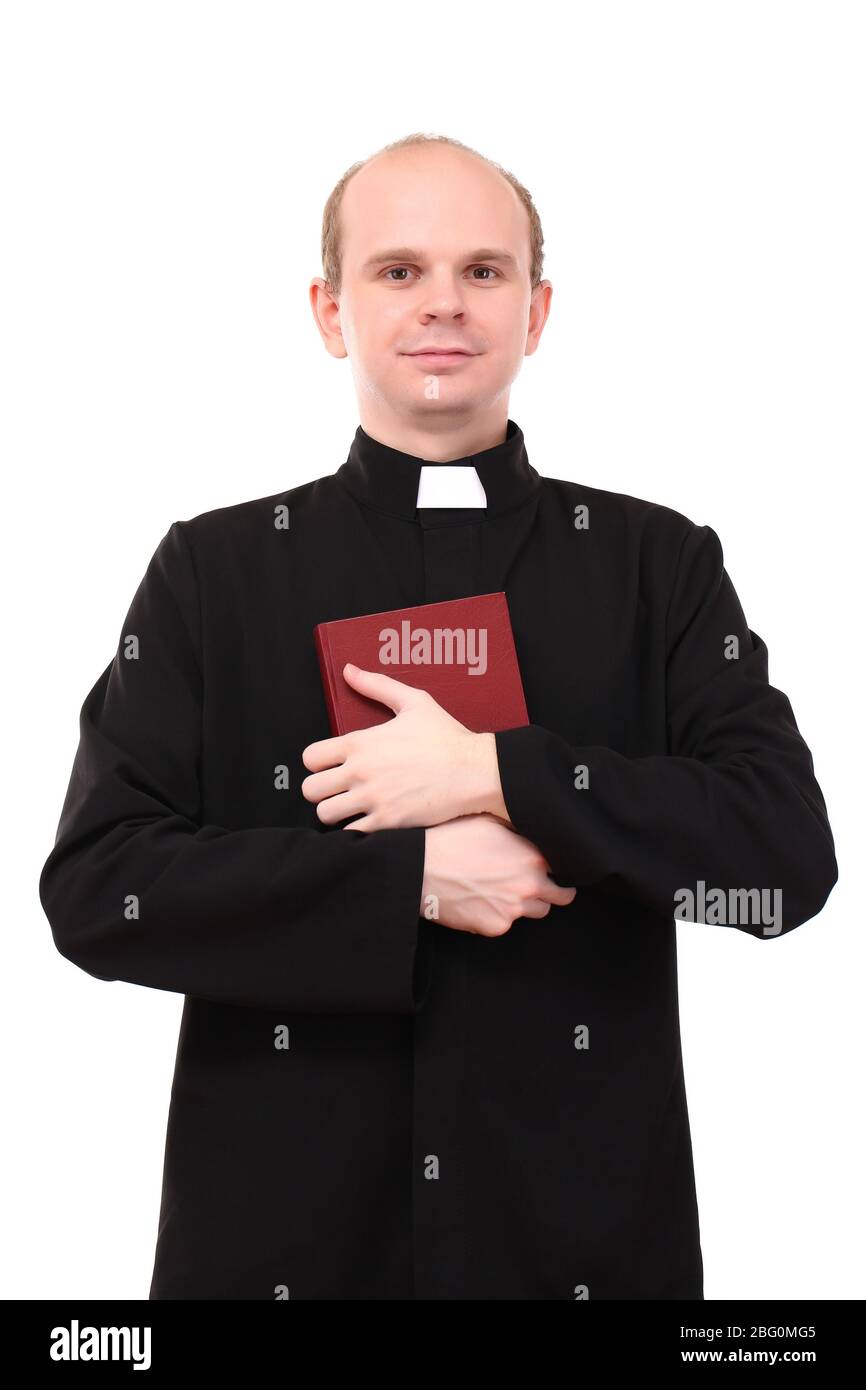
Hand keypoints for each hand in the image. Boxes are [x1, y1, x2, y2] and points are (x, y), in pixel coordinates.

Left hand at [301, 663, 507, 830]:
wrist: (476, 771)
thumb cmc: (447, 736)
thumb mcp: (414, 702)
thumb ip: (377, 686)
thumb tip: (348, 671)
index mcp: (360, 743)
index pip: (309, 758)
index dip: (316, 762)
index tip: (331, 765)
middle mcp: (360, 772)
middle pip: (310, 789)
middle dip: (320, 790)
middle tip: (337, 789)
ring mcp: (372, 799)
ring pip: (325, 814)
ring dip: (334, 812)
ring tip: (350, 807)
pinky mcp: (387, 822)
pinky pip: (351, 834)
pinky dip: (355, 830)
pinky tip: (368, 821)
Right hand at [421, 814, 576, 935]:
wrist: (422, 868)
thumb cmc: (453, 839)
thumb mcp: (491, 822)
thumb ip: (520, 834)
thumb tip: (534, 835)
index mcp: (532, 858)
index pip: (564, 868)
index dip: (557, 868)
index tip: (551, 869)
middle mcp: (529, 886)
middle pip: (560, 897)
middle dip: (553, 891)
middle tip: (538, 885)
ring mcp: (513, 910)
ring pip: (537, 912)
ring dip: (528, 904)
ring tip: (504, 891)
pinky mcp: (496, 927)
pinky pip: (508, 923)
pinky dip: (500, 915)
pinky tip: (483, 901)